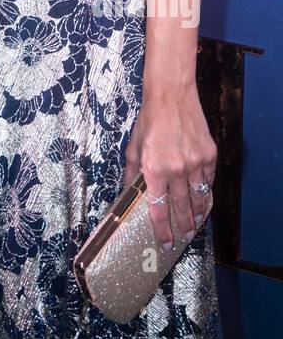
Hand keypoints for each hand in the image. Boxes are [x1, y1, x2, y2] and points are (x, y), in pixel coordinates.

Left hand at [123, 86, 216, 249]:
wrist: (171, 95)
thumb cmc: (149, 120)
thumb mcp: (133, 146)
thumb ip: (132, 172)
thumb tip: (127, 192)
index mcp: (154, 170)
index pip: (159, 210)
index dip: (163, 230)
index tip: (166, 243)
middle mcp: (176, 170)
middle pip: (182, 208)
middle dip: (184, 226)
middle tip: (185, 237)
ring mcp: (195, 163)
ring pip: (199, 198)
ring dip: (198, 214)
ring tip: (197, 223)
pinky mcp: (209, 154)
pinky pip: (209, 180)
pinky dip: (206, 191)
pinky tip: (203, 198)